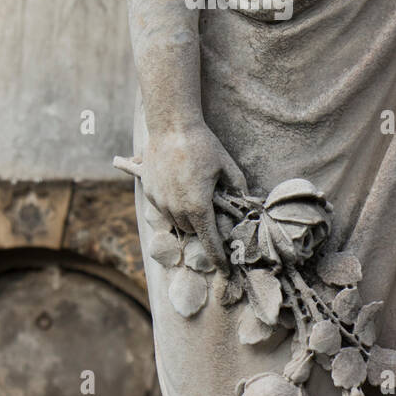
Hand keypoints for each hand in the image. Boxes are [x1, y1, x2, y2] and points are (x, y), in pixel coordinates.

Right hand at [135, 123, 246, 271]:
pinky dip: (173, 205)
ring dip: (187, 217)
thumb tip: (246, 200)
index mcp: (198, 206)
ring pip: (177, 221)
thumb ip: (238, 186)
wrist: (170, 126)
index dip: (218, 257)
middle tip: (213, 211)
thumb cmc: (201, 145)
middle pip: (193, 230)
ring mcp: (160, 202)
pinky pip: (164, 208)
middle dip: (203, 227)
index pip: (209, 240)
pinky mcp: (149, 192)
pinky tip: (179, 185)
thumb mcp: (227, 165)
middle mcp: (176, 209)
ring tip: (195, 195)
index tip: (224, 269)